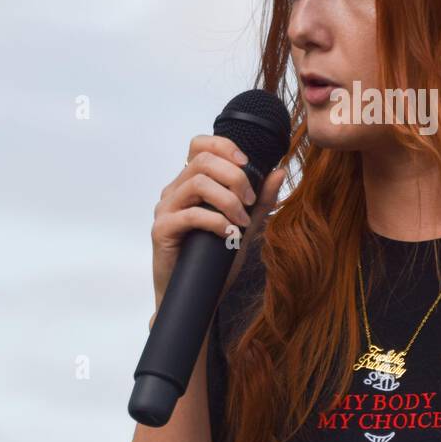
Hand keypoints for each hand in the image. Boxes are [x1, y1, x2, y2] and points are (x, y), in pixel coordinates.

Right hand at [150, 134, 285, 314]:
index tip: (247, 163)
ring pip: (197, 183)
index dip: (224, 146)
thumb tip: (279, 171)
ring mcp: (166, 209)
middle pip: (202, 160)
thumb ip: (260, 200)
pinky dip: (216, 221)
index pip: (199, 145)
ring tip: (242, 221)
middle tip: (250, 201)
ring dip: (227, 199)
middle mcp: (174, 191)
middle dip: (234, 176)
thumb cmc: (214, 260)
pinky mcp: (161, 230)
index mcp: (190, 183)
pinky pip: (190, 214)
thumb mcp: (244, 226)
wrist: (193, 296)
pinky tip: (229, 234)